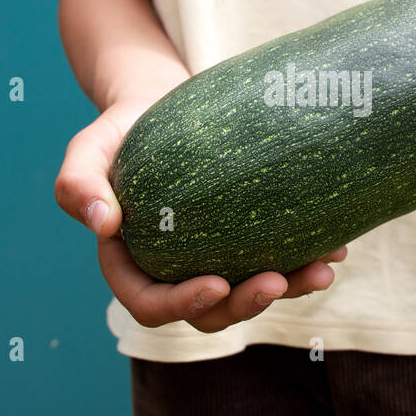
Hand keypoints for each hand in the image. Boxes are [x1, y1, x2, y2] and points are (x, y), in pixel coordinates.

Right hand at [54, 97, 345, 332]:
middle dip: (246, 305)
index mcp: (131, 267)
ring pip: (251, 291)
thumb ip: (78, 183)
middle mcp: (175, 274)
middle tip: (278, 281)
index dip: (183, 304)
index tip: (217, 284)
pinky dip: (306, 256)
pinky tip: (338, 244)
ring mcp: (214, 260)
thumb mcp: (90, 147)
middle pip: (209, 312)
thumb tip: (103, 224)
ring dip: (289, 289)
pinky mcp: (246, 239)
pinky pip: (277, 259)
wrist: (163, 102)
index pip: (151, 304)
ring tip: (323, 270)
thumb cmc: (122, 125)